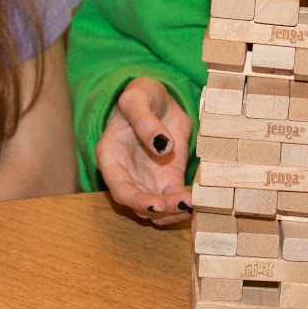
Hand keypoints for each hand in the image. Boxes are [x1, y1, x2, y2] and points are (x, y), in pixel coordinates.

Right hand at [94, 76, 193, 223]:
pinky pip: (175, 198)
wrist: (158, 98)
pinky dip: (184, 203)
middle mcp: (127, 174)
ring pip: (157, 208)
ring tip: (190, 204)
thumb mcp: (137, 98)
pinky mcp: (169, 179)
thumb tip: (162, 146)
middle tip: (182, 204)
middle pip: (139, 204)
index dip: (136, 200)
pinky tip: (196, 200)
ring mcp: (148, 180)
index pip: (119, 187)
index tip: (155, 204)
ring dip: (172, 212)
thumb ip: (144, 120)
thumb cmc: (140, 96)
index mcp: (111, 157)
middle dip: (160, 209)